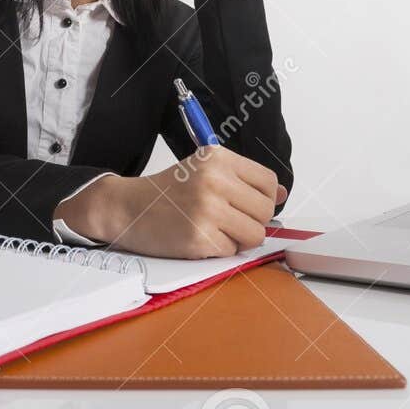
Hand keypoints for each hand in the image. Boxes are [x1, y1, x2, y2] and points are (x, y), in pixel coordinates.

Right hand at [55, 147, 285, 258]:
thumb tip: (282, 193)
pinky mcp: (199, 238)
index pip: (268, 181)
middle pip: (265, 210)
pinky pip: (232, 251)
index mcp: (217, 158)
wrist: (127, 207)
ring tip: (215, 229)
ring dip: (239, 238)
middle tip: (227, 218)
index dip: (264, 198)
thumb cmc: (169, 191)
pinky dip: (219, 250)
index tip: (246, 203)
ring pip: (255, 235)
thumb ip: (244, 180)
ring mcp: (206, 210)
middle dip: (252, 220)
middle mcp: (213, 180)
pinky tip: (199, 238)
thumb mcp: (204, 171)